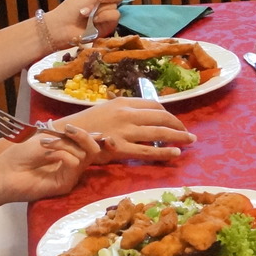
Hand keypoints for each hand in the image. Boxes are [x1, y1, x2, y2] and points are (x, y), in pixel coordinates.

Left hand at [0, 128, 97, 201]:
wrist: (6, 172)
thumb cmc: (21, 154)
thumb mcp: (47, 138)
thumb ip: (70, 138)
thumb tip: (98, 135)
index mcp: (69, 152)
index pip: (90, 144)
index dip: (95, 137)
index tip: (84, 130)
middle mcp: (73, 164)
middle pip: (94, 150)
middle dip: (84, 136)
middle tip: (68, 130)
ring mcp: (70, 175)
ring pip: (85, 155)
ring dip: (66, 144)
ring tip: (46, 143)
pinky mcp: (66, 184)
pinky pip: (75, 164)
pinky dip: (63, 154)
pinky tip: (47, 153)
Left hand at [44, 0, 126, 45]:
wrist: (64, 25)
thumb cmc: (73, 6)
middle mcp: (107, 3)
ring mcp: (108, 15)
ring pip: (116, 7)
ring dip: (100, 9)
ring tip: (87, 13)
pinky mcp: (109, 26)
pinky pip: (114, 17)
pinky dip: (103, 17)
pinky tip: (93, 21)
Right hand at [55, 99, 194, 162]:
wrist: (64, 136)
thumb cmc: (84, 124)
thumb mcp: (106, 109)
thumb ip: (124, 110)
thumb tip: (143, 114)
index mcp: (123, 102)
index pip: (154, 106)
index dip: (168, 115)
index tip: (175, 122)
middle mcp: (126, 114)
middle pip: (161, 118)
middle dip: (178, 126)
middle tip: (189, 134)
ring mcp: (124, 131)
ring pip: (158, 133)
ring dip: (178, 137)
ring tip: (190, 141)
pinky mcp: (120, 148)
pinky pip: (147, 151)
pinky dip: (164, 152)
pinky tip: (176, 153)